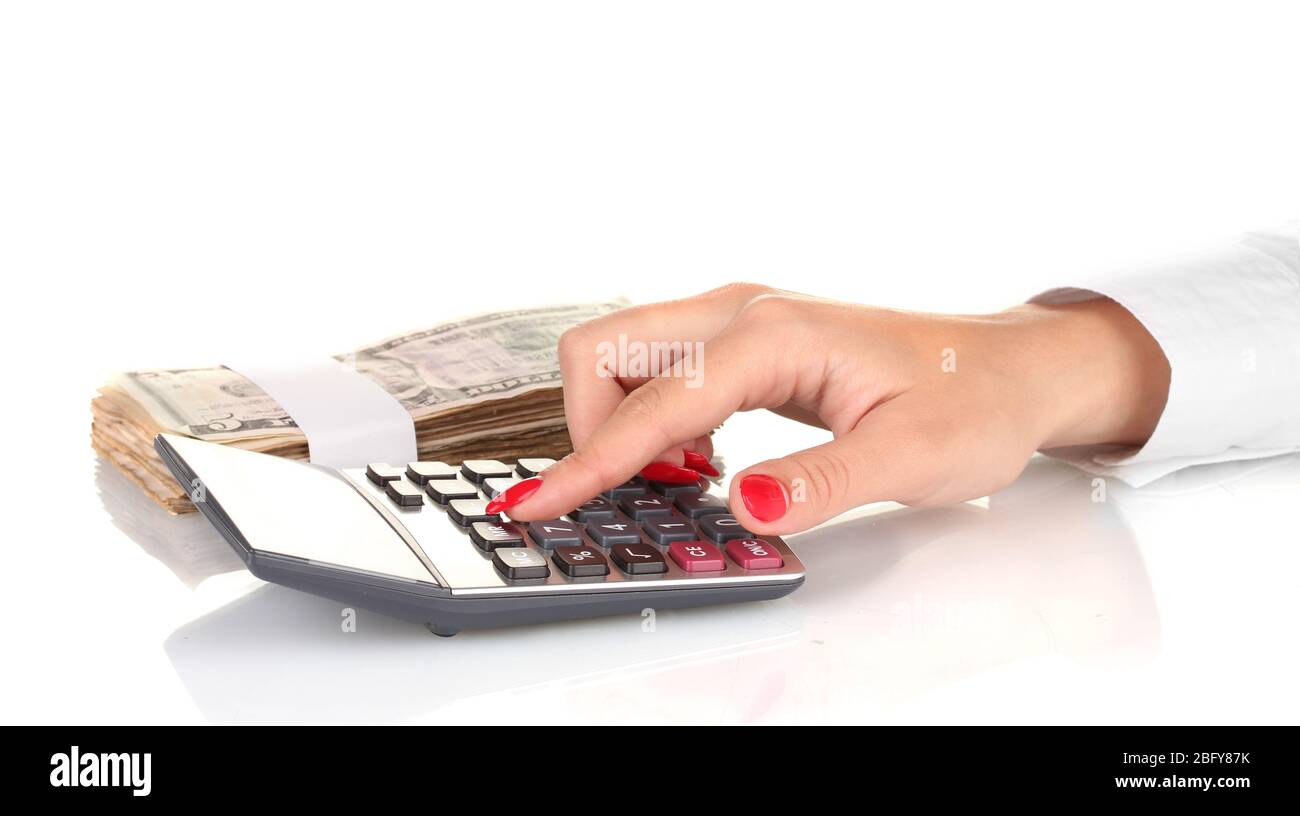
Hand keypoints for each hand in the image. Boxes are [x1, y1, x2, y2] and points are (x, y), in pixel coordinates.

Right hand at [502, 284, 1169, 534]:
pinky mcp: (745, 340)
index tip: (537, 506)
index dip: (589, 462)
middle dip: (591, 425)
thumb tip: (741, 506)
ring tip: (679, 479)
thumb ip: (821, 482)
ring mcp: (740, 318)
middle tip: (635, 492)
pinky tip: (700, 458)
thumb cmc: (970, 401)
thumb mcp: (910, 457)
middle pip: (605, 348)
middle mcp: (743, 310)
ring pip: (622, 352)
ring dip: (618, 419)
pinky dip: (649, 416)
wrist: (1008, 369)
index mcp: (773, 334)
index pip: (653, 403)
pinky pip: (658, 368)